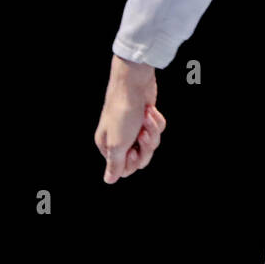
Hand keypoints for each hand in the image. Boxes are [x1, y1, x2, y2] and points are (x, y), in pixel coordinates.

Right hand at [94, 55, 166, 183]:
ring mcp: (133, 128)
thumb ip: (115, 165)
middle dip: (147, 145)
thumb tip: (109, 181)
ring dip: (152, 130)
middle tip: (143, 133)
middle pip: (141, 158)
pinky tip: (150, 110)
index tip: (133, 149)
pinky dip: (156, 121)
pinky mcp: (146, 119)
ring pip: (151, 143)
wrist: (134, 82)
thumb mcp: (118, 144)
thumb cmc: (123, 112)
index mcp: (107, 146)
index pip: (125, 169)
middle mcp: (119, 138)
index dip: (134, 161)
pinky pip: (157, 129)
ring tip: (146, 117)